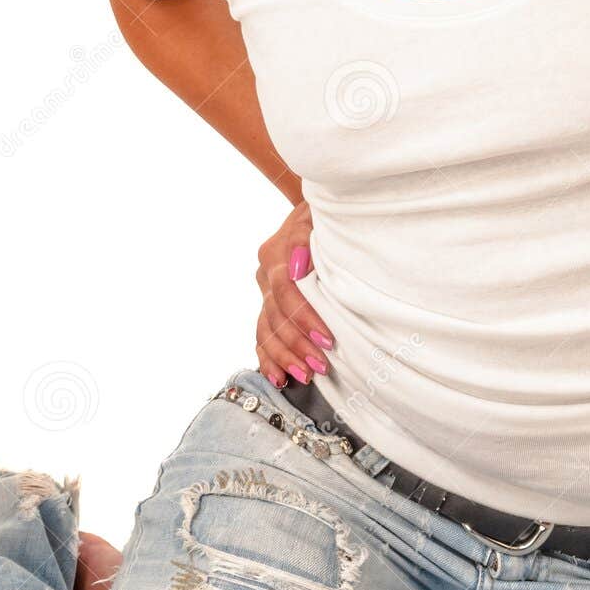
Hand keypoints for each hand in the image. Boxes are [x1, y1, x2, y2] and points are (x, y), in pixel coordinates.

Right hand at [254, 199, 335, 389]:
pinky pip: (262, 335)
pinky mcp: (268, 304)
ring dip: (284, 356)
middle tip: (321, 365)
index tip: (327, 338)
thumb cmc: (321, 213)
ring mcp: (264, 291)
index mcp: (274, 254)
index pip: (286, 292)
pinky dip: (269, 358)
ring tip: (305, 377)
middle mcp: (264, 275)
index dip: (304, 317)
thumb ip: (305, 237)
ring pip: (265, 330)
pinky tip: (279, 378)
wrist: (310, 211)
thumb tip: (298, 269)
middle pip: (275, 316)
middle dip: (298, 344)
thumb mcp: (316, 215)